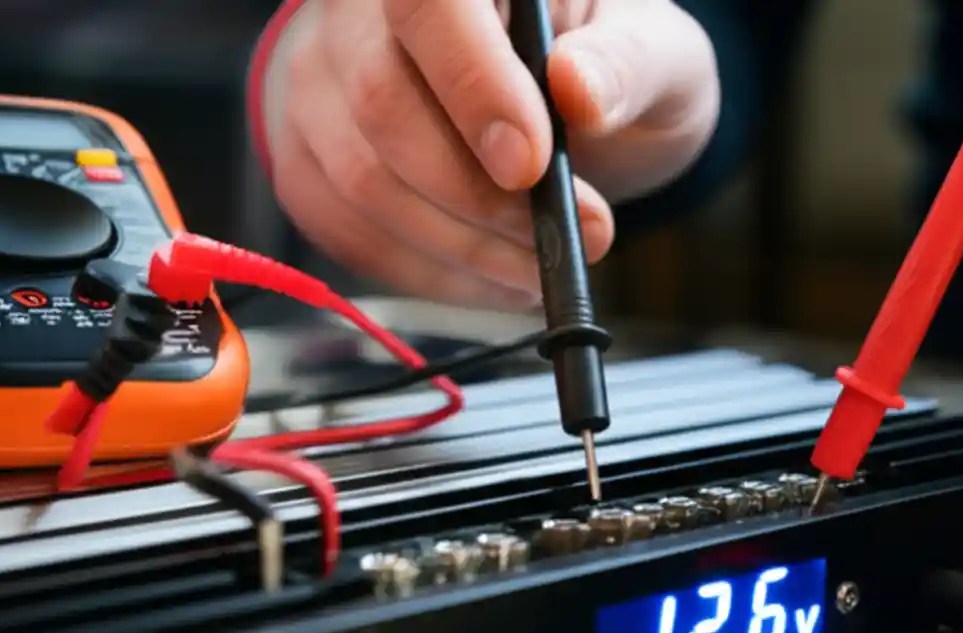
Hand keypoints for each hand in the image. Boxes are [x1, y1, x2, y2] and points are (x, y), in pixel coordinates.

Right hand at [261, 0, 718, 307]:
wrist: (566, 102)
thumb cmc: (608, 66)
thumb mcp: (655, 54)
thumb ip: (627, 65)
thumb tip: (579, 90)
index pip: (428, 5)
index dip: (473, 85)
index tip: (530, 165)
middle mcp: (362, 9)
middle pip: (382, 102)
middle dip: (480, 197)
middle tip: (573, 235)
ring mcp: (321, 78)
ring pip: (361, 179)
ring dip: (463, 247)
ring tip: (543, 265)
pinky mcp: (306, 153)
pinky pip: (344, 228)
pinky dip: (428, 272)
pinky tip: (493, 275)